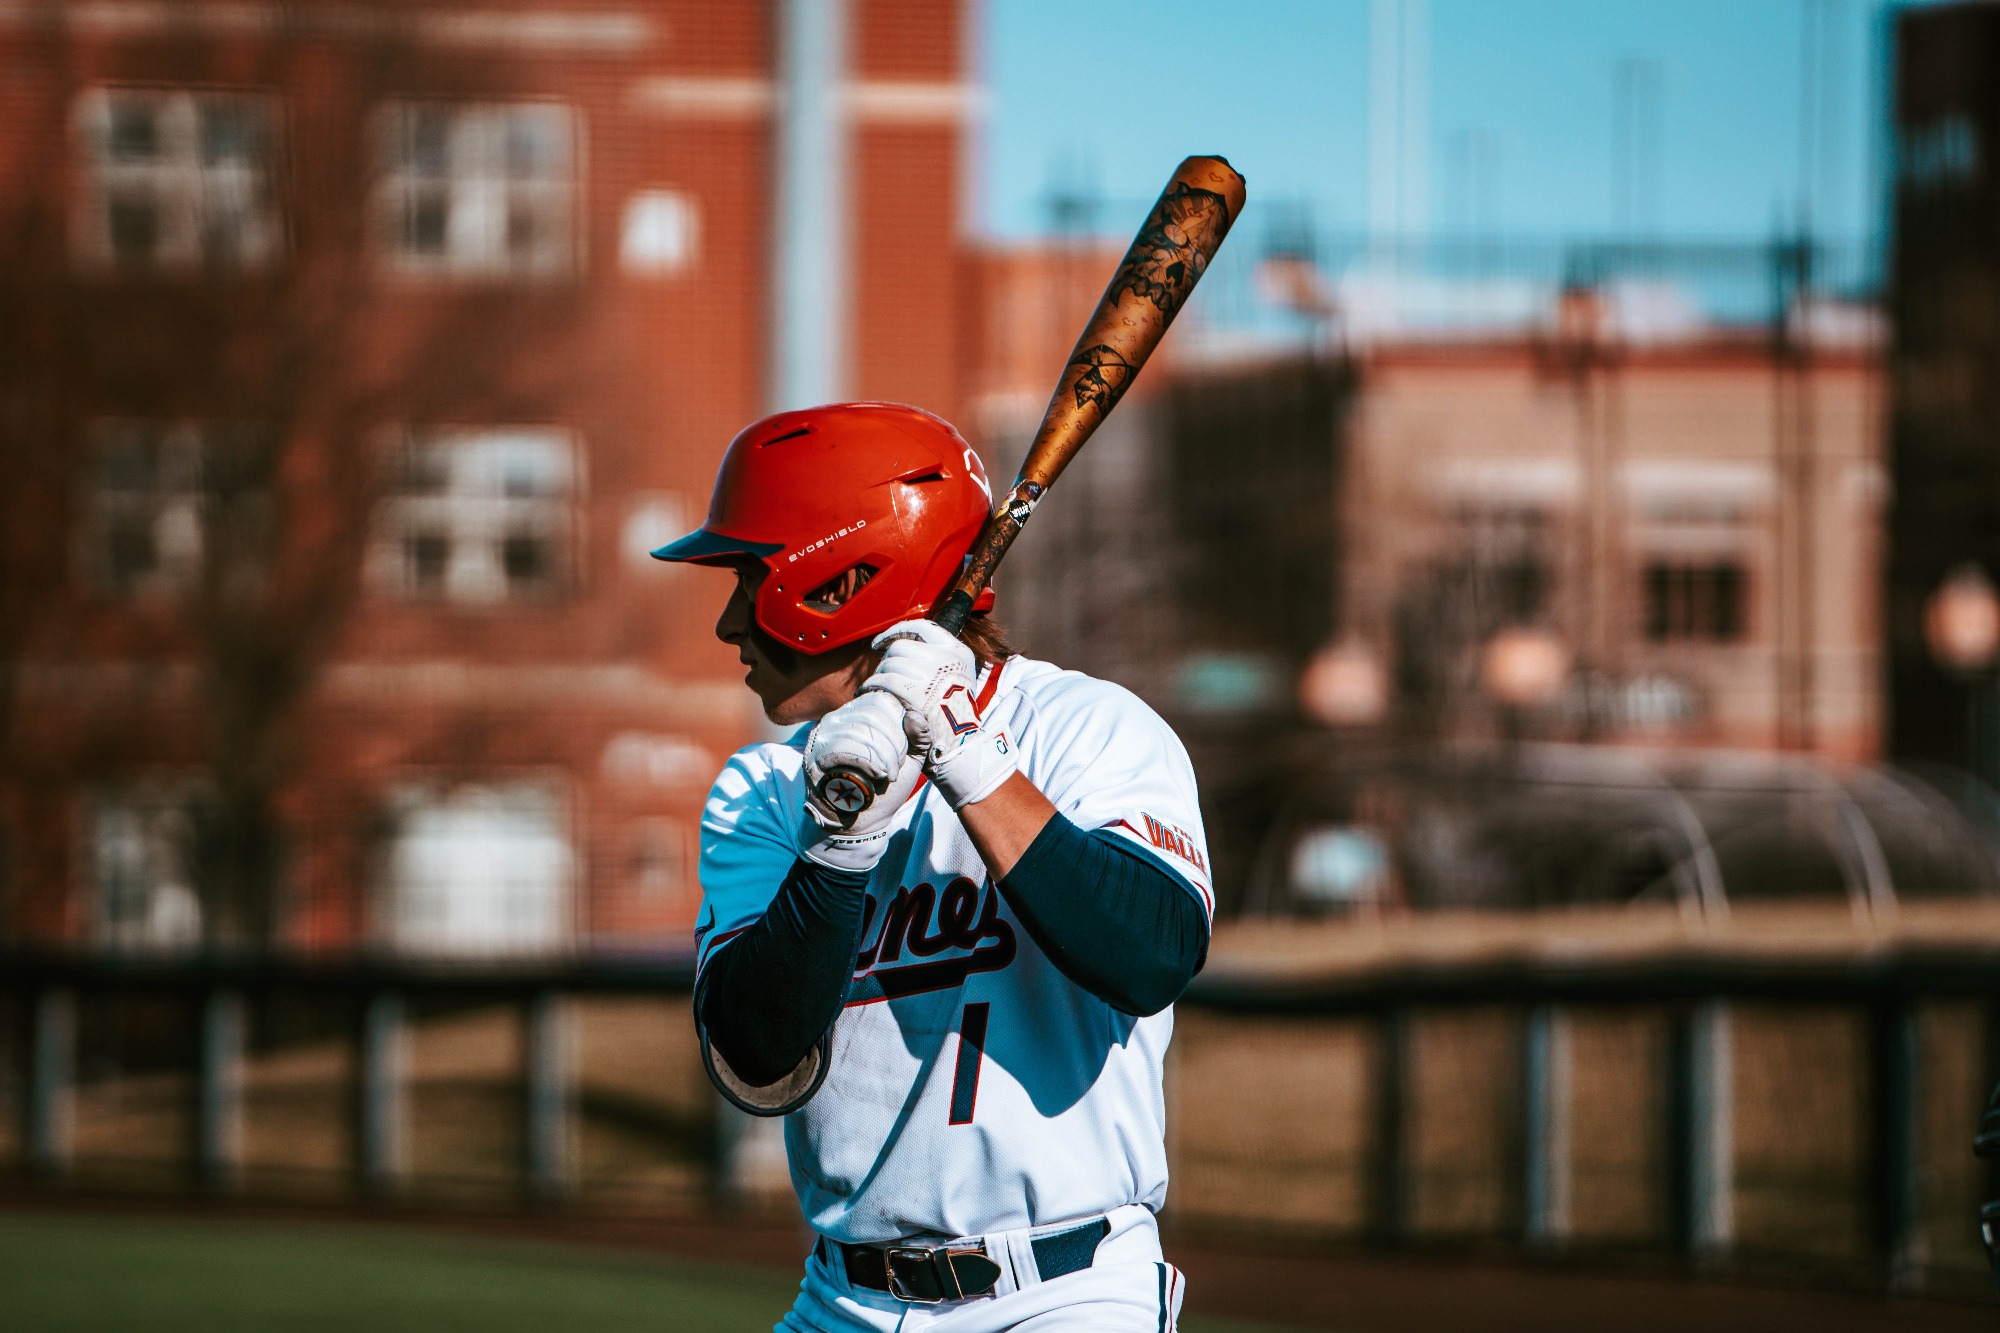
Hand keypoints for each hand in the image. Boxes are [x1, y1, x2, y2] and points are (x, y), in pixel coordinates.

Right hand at [801, 691, 921, 871]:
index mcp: (858, 712)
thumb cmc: (884, 786)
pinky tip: (875, 777)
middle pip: (872, 712)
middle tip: (895, 768)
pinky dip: (865, 763)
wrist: (861, 821)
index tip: (903, 751)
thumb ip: (919, 736)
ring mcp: (822, 735)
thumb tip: (915, 714)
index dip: (898, 723)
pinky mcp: (813, 756)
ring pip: (859, 729)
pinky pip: (842, 748)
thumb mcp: (909, 759)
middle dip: (892, 742)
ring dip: (881, 756)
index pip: (880, 698)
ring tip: (886, 776)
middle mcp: (837, 717)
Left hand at [863, 620, 1016, 808]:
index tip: (882, 642)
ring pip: (890, 663)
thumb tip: (908, 648)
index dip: (898, 631)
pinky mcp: (917, 694)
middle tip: (883, 676)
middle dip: (887, 660)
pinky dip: (872, 685)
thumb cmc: (955, 719)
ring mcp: (932, 675)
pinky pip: (885, 680)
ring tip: (875, 687)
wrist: (961, 749)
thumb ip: (939, 664)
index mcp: (958, 653)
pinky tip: (868, 692)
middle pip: (902, 647)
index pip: (924, 627)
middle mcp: (946, 659)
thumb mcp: (958, 681)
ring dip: (878, 674)